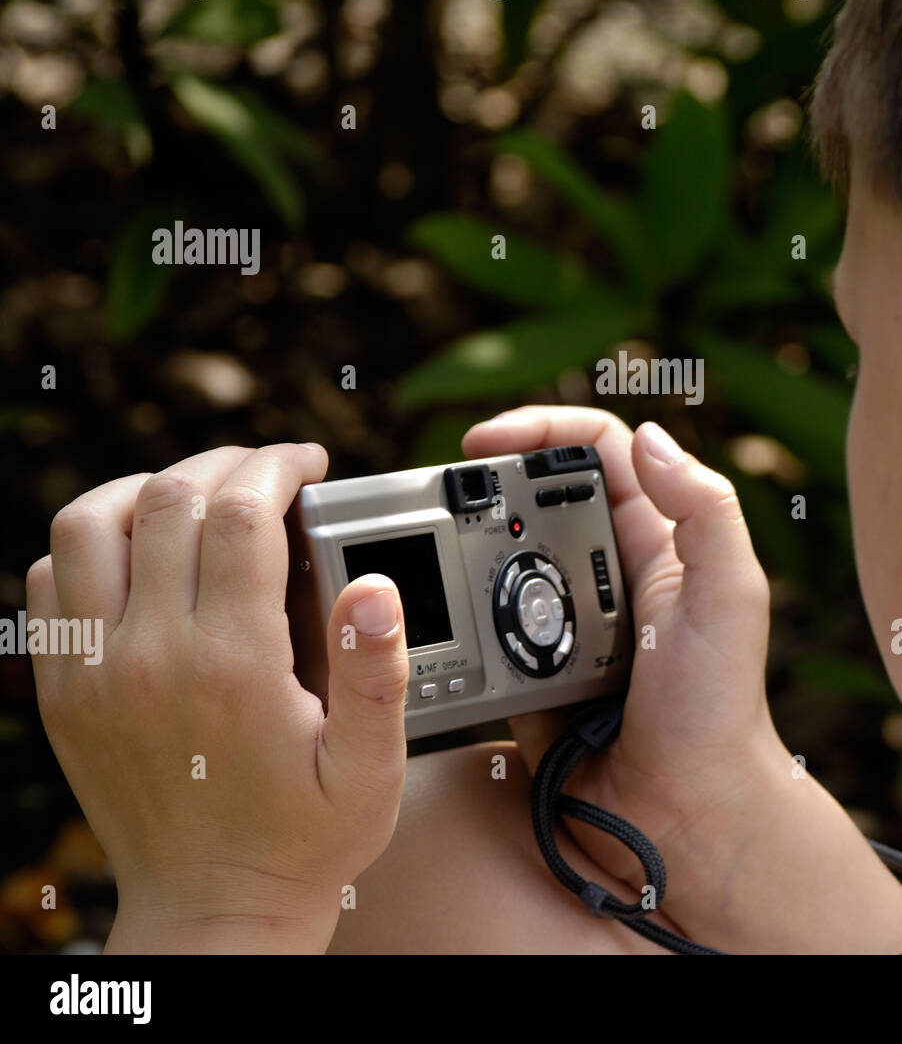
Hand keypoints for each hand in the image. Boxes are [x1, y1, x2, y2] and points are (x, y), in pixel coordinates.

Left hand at [26, 444, 410, 952]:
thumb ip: (378, 673)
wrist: (212, 913)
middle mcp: (150, 657)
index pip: (240, 514)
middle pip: (167, 499)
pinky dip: (92, 541)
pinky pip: (48, 580)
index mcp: (233, 665)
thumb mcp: (372, 769)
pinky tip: (144, 550)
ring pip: (89, 522)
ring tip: (201, 495)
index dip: (279, 466)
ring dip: (148, 488)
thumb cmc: (301, 839)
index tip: (310, 463)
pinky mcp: (65, 689)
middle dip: (226, 463)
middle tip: (269, 472)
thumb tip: (374, 585)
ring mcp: (94, 671)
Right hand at [466, 408, 901, 953]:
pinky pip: (482, 630)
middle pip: (532, 497)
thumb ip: (704, 510)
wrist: (685, 817)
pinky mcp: (527, 670)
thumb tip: (648, 436)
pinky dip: (459, 620)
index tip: (483, 439)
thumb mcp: (731, 596)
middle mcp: (604, 571)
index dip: (541, 428)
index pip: (595, 451)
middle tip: (443, 498)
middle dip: (485, 487)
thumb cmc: (719, 710)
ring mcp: (560, 621)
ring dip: (465, 555)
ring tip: (434, 560)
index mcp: (654, 540)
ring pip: (497, 561)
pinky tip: (437, 621)